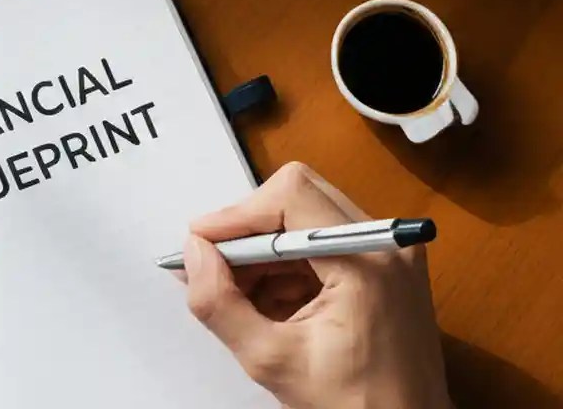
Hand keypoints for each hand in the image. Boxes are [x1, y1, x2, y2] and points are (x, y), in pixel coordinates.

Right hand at [183, 163, 451, 408]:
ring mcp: (389, 251)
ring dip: (263, 252)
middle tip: (216, 269)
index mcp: (368, 262)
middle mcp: (386, 243)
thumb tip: (194, 254)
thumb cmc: (356, 405)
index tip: (202, 244)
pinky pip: (320, 241)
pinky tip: (270, 305)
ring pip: (304, 217)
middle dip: (248, 232)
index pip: (291, 195)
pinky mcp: (383, 265)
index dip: (237, 215)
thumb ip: (220, 304)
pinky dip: (285, 266)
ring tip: (241, 298)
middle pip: (297, 198)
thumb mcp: (271, 360)